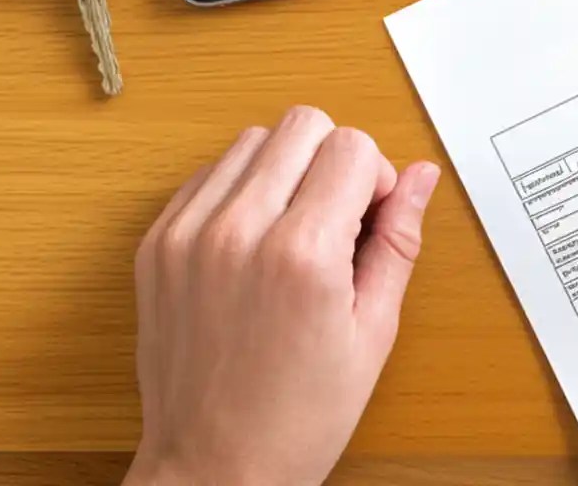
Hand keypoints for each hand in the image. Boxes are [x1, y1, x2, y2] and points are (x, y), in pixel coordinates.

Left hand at [123, 106, 440, 485]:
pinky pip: (206, 174)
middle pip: (301, 125)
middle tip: (338, 219)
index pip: (352, 146)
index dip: (376, 177)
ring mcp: (187, 234)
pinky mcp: (156, 243)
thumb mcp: (373, 331)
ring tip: (295, 232)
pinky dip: (239, 190)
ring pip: (252, 139)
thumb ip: (398, 240)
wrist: (214, 467)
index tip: (371, 220)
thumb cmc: (296, 418)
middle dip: (334, 159)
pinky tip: (255, 241)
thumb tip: (421, 177)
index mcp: (301, 254)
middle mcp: (237, 231)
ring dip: (284, 169)